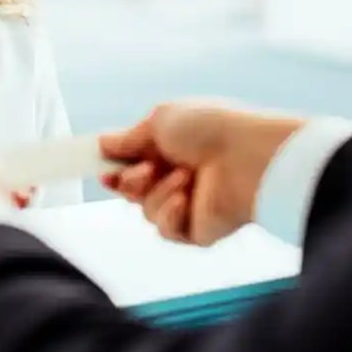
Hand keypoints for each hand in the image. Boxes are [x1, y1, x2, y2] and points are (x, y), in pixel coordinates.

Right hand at [100, 100, 303, 246]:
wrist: (249, 157)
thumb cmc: (210, 129)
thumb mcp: (160, 121)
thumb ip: (128, 138)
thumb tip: (103, 143)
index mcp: (172, 149)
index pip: (133, 164)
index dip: (115, 169)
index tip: (102, 169)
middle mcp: (179, 177)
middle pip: (133, 191)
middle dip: (131, 182)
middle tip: (146, 171)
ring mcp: (189, 204)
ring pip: (146, 211)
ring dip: (157, 193)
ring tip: (183, 176)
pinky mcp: (198, 230)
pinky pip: (166, 230)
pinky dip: (171, 213)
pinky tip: (186, 198)